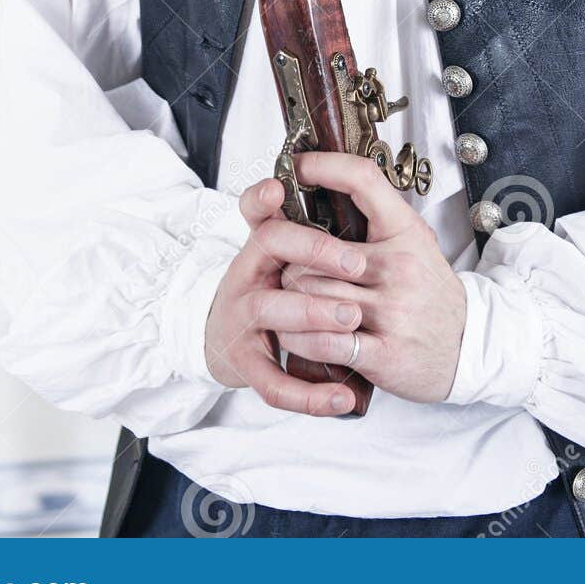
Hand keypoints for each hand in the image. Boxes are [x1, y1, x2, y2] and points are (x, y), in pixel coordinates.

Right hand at [203, 174, 365, 415]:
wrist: (227, 343)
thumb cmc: (273, 291)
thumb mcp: (285, 255)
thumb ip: (313, 229)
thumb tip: (351, 186)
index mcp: (262, 244)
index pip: (257, 209)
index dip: (264, 198)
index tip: (281, 189)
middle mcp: (247, 274)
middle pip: (269, 245)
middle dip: (314, 250)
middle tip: (356, 263)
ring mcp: (242, 318)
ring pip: (269, 308)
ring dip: (312, 313)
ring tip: (353, 320)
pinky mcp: (245, 363)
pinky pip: (273, 382)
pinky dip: (308, 394)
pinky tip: (342, 397)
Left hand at [265, 151, 465, 403]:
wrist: (470, 344)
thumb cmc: (429, 290)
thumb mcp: (413, 241)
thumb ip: (376, 218)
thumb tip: (325, 183)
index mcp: (404, 231)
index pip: (362, 179)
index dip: (323, 165)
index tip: (296, 165)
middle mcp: (399, 266)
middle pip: (315, 250)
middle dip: (289, 261)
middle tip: (282, 266)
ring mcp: (393, 310)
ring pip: (311, 295)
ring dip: (288, 302)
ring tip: (285, 303)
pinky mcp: (384, 352)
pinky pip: (323, 342)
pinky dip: (300, 340)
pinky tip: (298, 335)